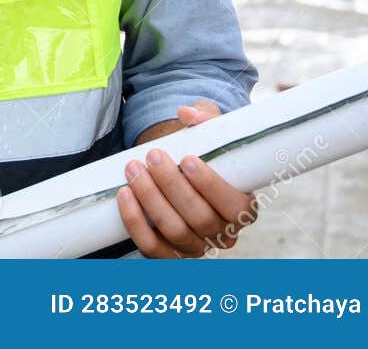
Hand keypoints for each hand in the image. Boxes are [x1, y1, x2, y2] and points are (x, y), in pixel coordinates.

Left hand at [115, 100, 258, 257]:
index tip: (188, 159)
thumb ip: (205, 118)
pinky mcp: (169, 254)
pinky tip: (125, 195)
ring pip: (174, 231)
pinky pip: (151, 247)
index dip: (212, 185)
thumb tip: (187, 113)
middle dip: (172, 185)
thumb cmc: (200, 154)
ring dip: (151, 199)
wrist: (177, 172)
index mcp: (242, 208)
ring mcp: (196, 247)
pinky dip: (135, 222)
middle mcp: (223, 234)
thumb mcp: (210, 133)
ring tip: (134, 169)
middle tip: (153, 156)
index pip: (236, 207)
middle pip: (200, 218)